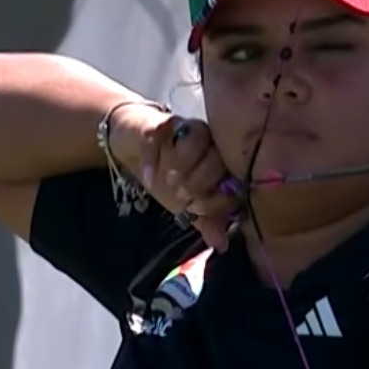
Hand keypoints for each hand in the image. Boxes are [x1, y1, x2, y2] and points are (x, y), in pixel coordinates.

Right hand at [113, 105, 238, 250]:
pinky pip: (159, 138)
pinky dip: (153, 160)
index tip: (201, 210)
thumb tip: (221, 244)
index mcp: (224, 159)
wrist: (135, 140)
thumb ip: (206, 220)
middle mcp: (210, 141)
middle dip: (200, 186)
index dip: (219, 200)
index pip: (233, 179)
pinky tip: (149, 179)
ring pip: (194, 144)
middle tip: (183, 199)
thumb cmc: (168, 171)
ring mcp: (185, 129)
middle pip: (216, 162)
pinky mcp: (157, 123)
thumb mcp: (187, 200)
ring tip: (169, 187)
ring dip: (181, 170)